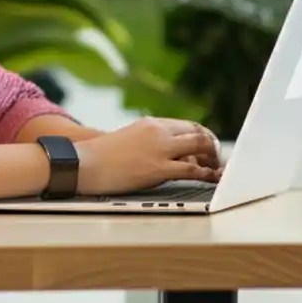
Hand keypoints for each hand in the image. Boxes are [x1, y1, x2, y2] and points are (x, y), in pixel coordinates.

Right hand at [74, 117, 221, 195]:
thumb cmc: (102, 156)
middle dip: (212, 146)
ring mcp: (159, 149)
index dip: (203, 137)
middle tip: (216, 159)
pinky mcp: (158, 169)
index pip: (188, 125)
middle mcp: (159, 132)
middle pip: (198, 133)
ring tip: (217, 169)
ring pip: (200, 147)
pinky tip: (212, 178)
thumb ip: (149, 142)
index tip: (208, 148)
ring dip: (213, 158)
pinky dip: (207, 174)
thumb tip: (167, 155)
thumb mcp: (129, 139)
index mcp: (151, 123)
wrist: (84, 164)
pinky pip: (192, 170)